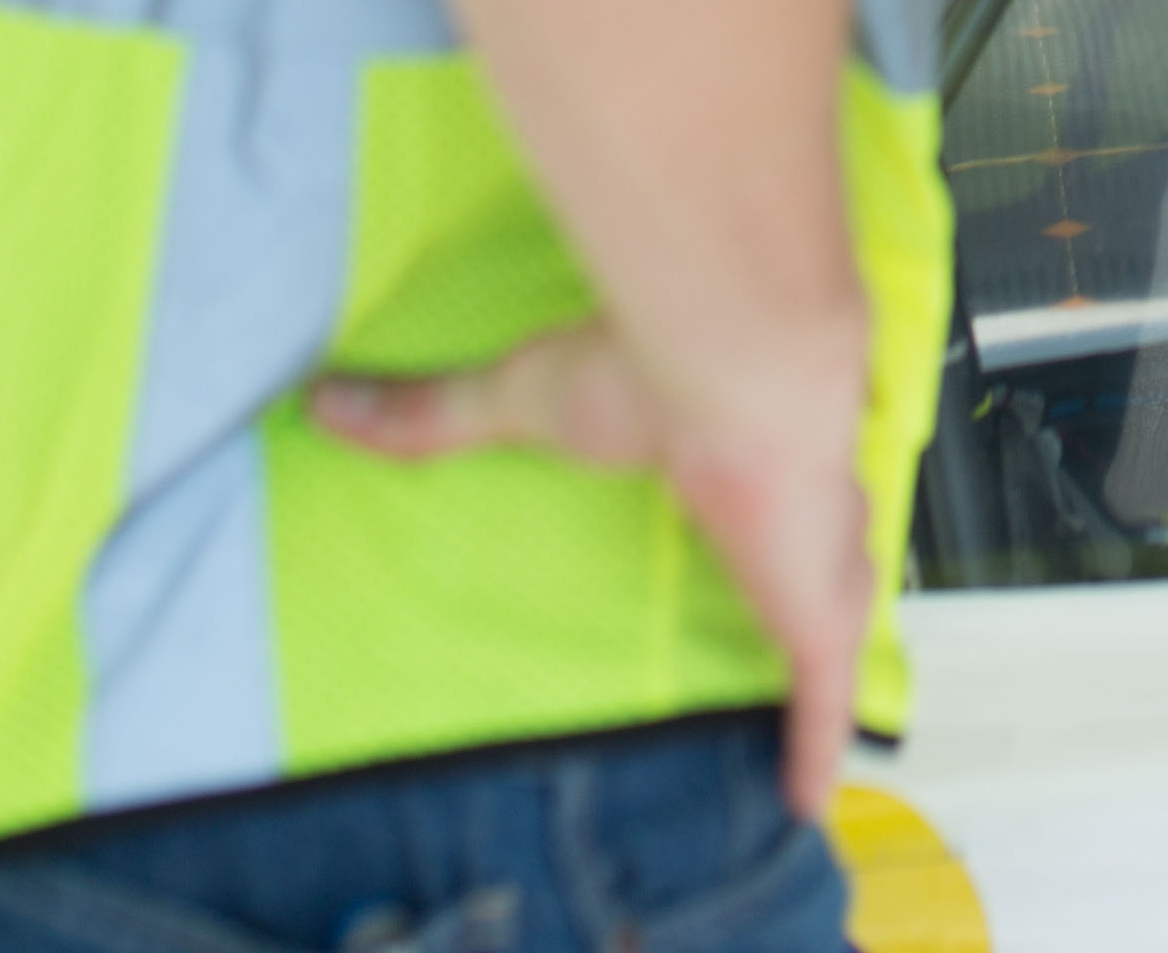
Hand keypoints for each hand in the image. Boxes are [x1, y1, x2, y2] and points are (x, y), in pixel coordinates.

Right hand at [315, 320, 875, 817]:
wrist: (744, 374)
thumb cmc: (650, 367)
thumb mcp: (523, 396)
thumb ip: (434, 410)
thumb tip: (332, 401)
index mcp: (736, 446)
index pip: (752, 489)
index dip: (754, 511)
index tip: (737, 528)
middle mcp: (798, 507)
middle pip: (811, 559)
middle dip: (801, 587)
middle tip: (767, 626)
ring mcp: (820, 568)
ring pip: (836, 629)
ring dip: (820, 667)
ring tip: (791, 712)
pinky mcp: (821, 622)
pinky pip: (824, 704)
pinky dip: (813, 750)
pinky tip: (803, 800)